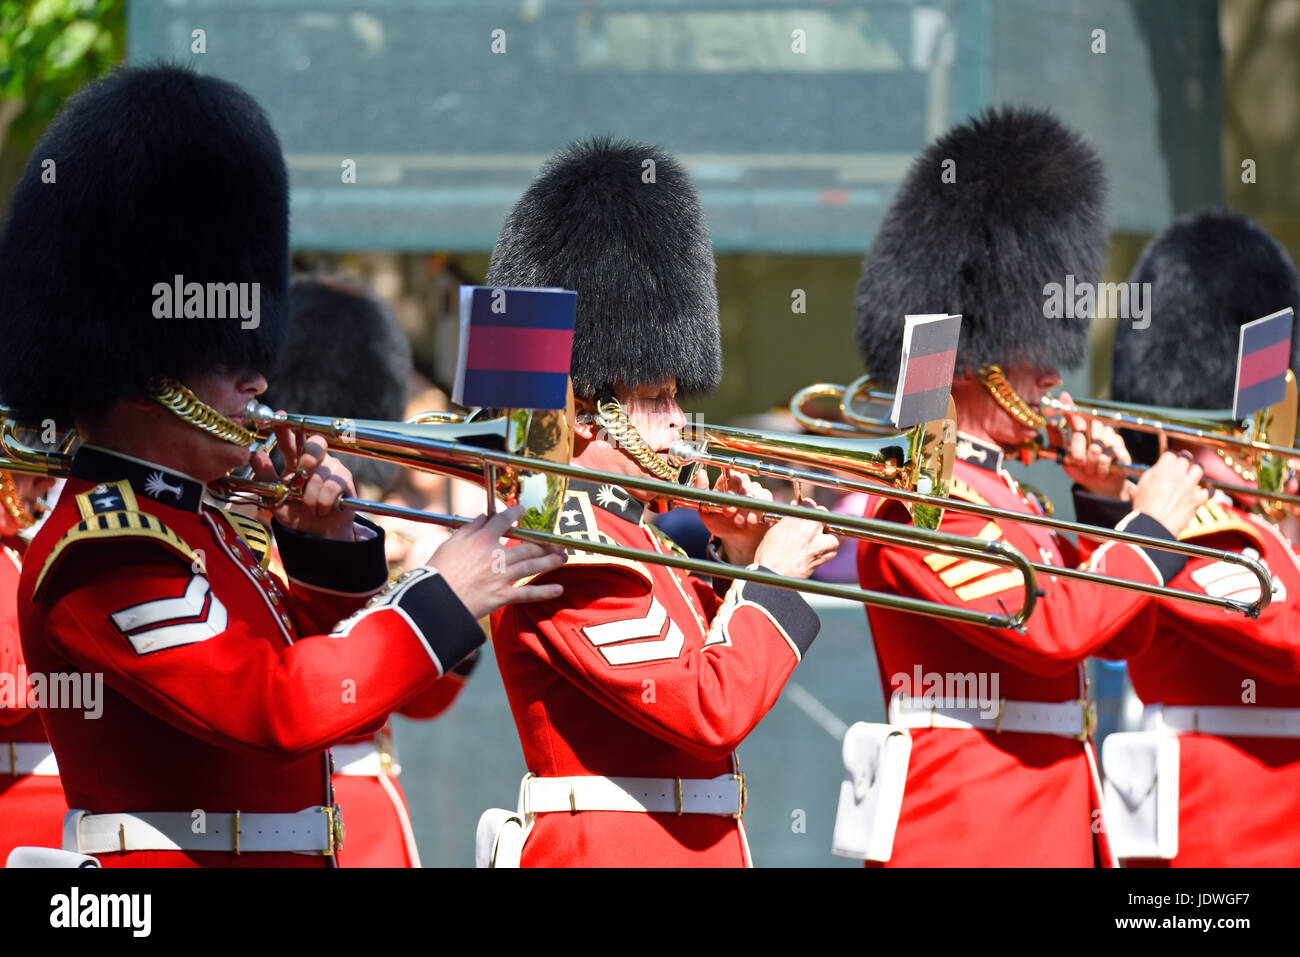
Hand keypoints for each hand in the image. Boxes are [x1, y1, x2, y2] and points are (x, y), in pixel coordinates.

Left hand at [250, 420, 356, 540]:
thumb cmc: (296, 514)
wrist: (317, 536)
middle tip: (301, 474)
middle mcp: (316, 461)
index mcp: (297, 461)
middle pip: (316, 443)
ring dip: (311, 493)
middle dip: (308, 456)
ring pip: (322, 470)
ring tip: (307, 507)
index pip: (291, 439)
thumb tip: (255, 453)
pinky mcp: (345, 481)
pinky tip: (320, 509)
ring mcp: (332, 469)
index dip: (286, 427)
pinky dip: (322, 500)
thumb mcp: (275, 497)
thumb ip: (265, 476)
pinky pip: (332, 485)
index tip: (279, 418)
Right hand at [425, 505, 565, 619]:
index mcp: (482, 539)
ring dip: (550, 561)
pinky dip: (544, 592)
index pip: (504, 521)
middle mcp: (496, 555)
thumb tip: (484, 516)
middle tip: (556, 542)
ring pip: (532, 565)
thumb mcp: (451, 542)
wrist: (435, 600)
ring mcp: (501, 576)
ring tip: (562, 558)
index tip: (524, 510)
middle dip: (544, 543)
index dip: (516, 513)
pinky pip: (527, 593)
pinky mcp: (501, 596)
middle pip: (527, 545)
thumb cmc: (439, 570)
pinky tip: (558, 589)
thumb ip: (470, 528)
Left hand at [693, 468, 772, 566]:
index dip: (730, 488)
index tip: (726, 501)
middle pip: (744, 481)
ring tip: (738, 523)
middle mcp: (741, 483)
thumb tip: (701, 473)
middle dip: (736, 499)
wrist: (736, 539)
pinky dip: (756, 512)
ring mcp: (754, 490)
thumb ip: (701, 490)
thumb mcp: (705, 509)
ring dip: (745, 509)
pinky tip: (750, 523)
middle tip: (729, 514)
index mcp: (726, 482)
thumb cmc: (719, 522)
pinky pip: (764, 498)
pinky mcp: (765, 499)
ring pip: (754, 491)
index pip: (731, 475)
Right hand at [752, 498, 839, 579]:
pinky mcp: (824, 555)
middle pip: (823, 515)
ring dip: (827, 537)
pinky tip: (818, 555)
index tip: (807, 514)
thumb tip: (795, 509)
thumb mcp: (774, 531)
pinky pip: (833, 549)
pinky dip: (828, 551)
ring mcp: (818, 540)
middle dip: (820, 521)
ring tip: (817, 544)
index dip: (809, 509)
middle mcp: (809, 526)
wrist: (773, 574)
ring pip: (832, 533)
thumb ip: (788, 519)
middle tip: (813, 530)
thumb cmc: (769, 555)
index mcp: (796, 517)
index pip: (809, 504)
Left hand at [1049, 392, 1131, 497]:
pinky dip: (1101, 468)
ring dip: (1089, 462)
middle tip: (1078, 462)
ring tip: (1090, 468)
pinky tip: (1102, 470)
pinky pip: (1107, 457)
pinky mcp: (1122, 450)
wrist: (1098, 484)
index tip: (1064, 396)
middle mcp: (1097, 429)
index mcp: (1083, 429)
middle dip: (1077, 450)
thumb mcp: (1063, 455)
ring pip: (1095, 447)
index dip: (1070, 406)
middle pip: (1084, 432)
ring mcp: (1111, 438)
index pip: (1076, 416)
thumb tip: (1050, 422)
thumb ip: (1056, 439)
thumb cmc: (1079, 467)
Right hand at [1130, 451, 1208, 535]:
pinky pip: (1209, 492)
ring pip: (1199, 469)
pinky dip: (1208, 491)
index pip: (1171, 454)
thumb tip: (1158, 470)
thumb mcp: (1140, 486)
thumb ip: (1151, 474)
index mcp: (1163, 470)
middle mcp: (1178, 476)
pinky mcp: (1196, 500)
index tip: (1170, 458)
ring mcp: (1189, 487)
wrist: (1153, 527)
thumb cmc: (1143, 508)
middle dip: (1183, 459)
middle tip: (1182, 463)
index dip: (1170, 456)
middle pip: (1186, 458)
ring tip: (1193, 474)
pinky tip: (1205, 492)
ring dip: (1195, 470)